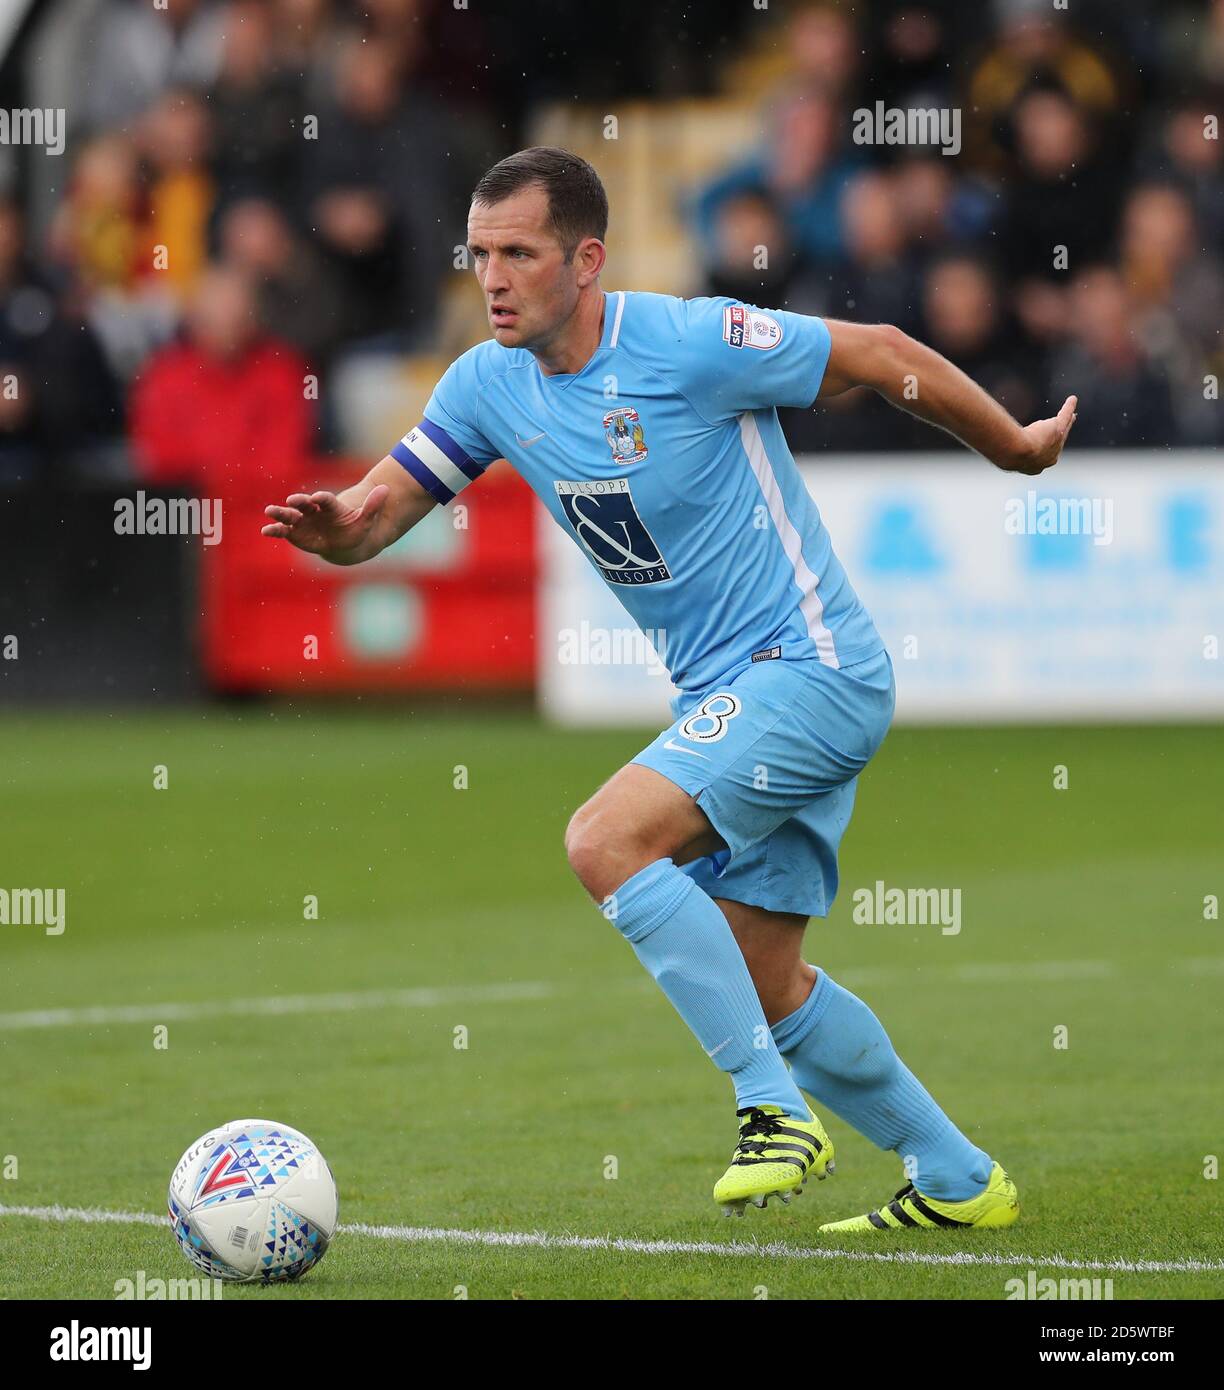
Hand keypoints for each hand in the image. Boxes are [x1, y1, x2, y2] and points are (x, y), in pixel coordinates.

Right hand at [261, 486, 389, 557]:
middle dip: (298, 502)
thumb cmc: (354, 528)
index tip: (318, 497)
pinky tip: (265, 531)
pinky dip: (274, 530)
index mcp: (330, 506)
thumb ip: (374, 505)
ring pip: (290, 515)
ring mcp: (303, 521)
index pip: (326, 500)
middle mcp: (314, 510)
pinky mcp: (295, 533)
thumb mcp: (366, 519)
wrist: (344, 542)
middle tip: (291, 500)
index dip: (322, 498)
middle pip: (304, 504)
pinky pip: (283, 531)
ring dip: (280, 513)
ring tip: (269, 511)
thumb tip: (388, 489)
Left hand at [1000, 396, 1077, 474]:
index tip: (1040, 443)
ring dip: (1066, 421)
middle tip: (1063, 428)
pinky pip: (1065, 416)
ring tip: (1071, 415)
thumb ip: (1001, 448)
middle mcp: (1050, 457)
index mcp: (1037, 466)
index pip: (1040, 454)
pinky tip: (1072, 399)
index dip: (1040, 448)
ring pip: (1062, 429)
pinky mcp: (1058, 428)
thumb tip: (986, 443)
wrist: (1017, 453)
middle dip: (1060, 435)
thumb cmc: (1006, 454)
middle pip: (1055, 442)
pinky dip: (1068, 407)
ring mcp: (1056, 443)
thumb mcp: (1003, 453)